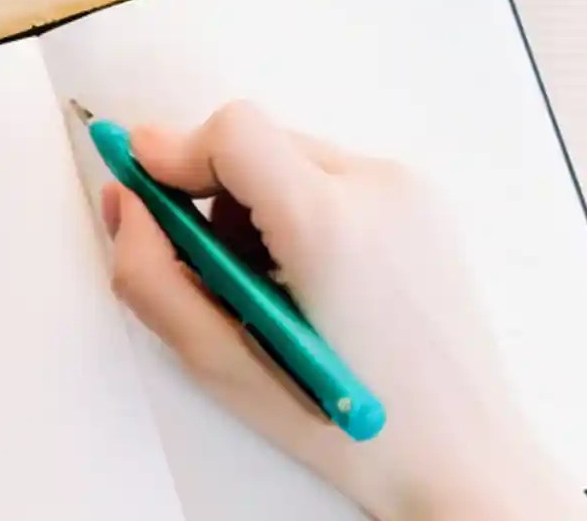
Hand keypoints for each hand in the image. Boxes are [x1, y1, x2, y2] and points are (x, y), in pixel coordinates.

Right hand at [102, 102, 586, 520]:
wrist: (461, 456)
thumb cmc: (349, 427)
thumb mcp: (220, 365)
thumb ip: (151, 275)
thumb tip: (125, 202)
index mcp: (330, 227)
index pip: (234, 131)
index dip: (175, 152)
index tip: (144, 185)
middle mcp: (379, 189)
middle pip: (258, 143)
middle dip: (215, 194)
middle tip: (214, 271)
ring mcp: (412, 190)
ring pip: (293, 158)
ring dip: (259, 206)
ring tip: (272, 289)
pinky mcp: (426, 201)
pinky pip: (334, 177)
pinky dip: (303, 212)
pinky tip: (314, 282)